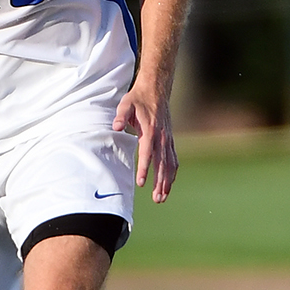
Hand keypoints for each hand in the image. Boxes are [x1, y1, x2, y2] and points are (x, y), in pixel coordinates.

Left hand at [113, 80, 178, 203]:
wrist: (156, 90)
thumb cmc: (138, 99)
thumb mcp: (126, 104)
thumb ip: (121, 116)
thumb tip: (116, 126)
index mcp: (150, 130)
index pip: (148, 153)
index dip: (144, 169)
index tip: (141, 183)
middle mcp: (161, 137)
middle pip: (162, 164)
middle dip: (159, 182)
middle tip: (156, 199)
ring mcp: (167, 139)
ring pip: (169, 164)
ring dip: (167, 182)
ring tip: (162, 198)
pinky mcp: (170, 140)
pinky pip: (173, 159)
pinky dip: (172, 173)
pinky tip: (169, 184)